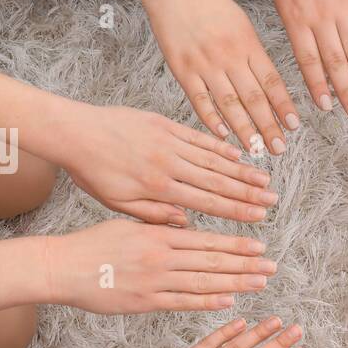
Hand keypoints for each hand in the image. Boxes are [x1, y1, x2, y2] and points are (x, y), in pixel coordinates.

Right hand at [43, 219, 274, 313]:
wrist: (61, 266)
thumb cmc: (93, 244)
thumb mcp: (128, 224)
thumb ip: (158, 225)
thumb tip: (185, 224)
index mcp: (158, 234)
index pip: (207, 240)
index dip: (236, 244)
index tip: (259, 246)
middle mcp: (161, 256)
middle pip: (212, 260)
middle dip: (245, 264)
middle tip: (272, 267)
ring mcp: (154, 280)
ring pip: (204, 281)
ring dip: (235, 283)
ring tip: (259, 283)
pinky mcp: (144, 302)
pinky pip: (182, 302)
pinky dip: (207, 302)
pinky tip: (228, 301)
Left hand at [59, 104, 277, 225]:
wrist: (75, 132)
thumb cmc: (93, 172)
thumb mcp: (118, 203)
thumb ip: (153, 214)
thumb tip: (185, 223)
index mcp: (159, 188)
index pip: (207, 202)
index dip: (236, 211)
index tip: (258, 218)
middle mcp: (170, 164)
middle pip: (218, 181)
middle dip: (248, 193)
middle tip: (272, 201)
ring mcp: (169, 141)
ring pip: (213, 159)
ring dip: (241, 170)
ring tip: (264, 180)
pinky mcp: (164, 124)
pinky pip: (198, 137)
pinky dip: (220, 146)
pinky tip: (238, 153)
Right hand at [147, 0, 299, 155]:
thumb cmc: (209, 4)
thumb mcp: (241, 23)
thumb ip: (254, 53)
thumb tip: (270, 84)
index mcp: (248, 43)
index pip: (271, 81)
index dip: (283, 106)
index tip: (294, 126)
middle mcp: (229, 56)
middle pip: (254, 98)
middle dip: (269, 126)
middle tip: (280, 149)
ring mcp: (205, 64)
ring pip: (229, 105)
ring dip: (245, 130)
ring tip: (256, 149)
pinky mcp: (182, 70)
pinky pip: (200, 101)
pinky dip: (212, 119)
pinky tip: (223, 135)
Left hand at [274, 0, 347, 116]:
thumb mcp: (285, 2)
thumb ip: (299, 33)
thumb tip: (314, 69)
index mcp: (296, 19)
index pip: (310, 61)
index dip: (319, 87)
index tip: (328, 107)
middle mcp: (320, 15)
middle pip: (335, 61)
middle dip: (346, 90)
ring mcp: (342, 4)